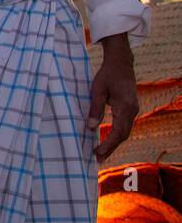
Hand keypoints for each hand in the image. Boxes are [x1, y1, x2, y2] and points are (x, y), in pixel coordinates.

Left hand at [89, 34, 138, 160]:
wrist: (121, 63)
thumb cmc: (107, 75)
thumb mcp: (97, 90)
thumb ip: (95, 109)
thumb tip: (90, 127)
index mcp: (125, 107)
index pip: (118, 132)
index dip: (108, 145)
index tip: (97, 153)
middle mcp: (132, 111)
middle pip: (123, 135)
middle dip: (110, 148)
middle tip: (97, 159)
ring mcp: (133, 110)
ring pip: (124, 132)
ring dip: (113, 143)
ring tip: (100, 153)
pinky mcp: (130, 108)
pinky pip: (124, 126)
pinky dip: (116, 135)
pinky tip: (107, 140)